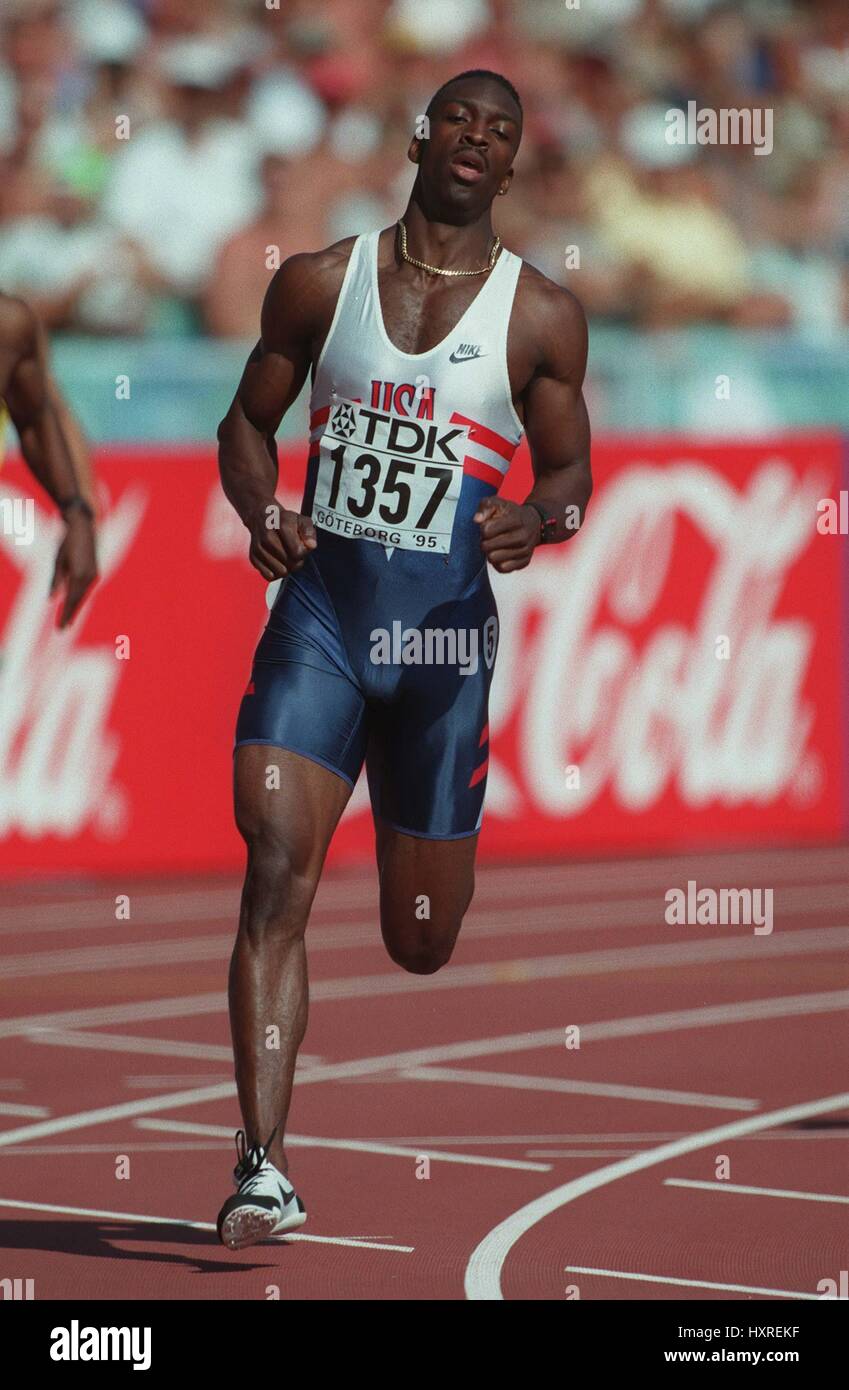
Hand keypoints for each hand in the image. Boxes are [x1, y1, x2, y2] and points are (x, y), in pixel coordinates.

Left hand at [50, 511, 97, 628]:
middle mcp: (89, 578)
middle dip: (69, 615)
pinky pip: (85, 589)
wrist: (86, 526)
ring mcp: (94, 575)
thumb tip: (51, 599)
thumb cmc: (68, 542)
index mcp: (78, 575)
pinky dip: (79, 598)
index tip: (60, 628)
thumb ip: (55, 581)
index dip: (64, 615)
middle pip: (77, 601)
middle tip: (61, 629)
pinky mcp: (95, 572)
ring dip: (74, 608)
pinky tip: (74, 604)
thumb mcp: (58, 561)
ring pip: (82, 596)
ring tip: (67, 620)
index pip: (70, 600)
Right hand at [247, 500, 316, 579]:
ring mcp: (259, 548)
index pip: (298, 552)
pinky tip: (278, 562)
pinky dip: (276, 572)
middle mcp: (267, 537)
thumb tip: (311, 546)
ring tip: (286, 556)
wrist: (261, 517)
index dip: (304, 552)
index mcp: (281, 525)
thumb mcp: (301, 520)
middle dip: (297, 561)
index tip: (301, 546)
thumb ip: (309, 532)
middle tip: (294, 551)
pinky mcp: (253, 557)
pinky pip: (269, 576)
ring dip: (287, 568)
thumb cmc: (284, 521)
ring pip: (281, 572)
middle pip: (290, 564)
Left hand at [474, 497, 538, 572]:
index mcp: (516, 519)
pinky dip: (498, 562)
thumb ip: (485, 507)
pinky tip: (501, 553)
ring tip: (495, 545)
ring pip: (493, 559)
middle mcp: (523, 535)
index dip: (483, 528)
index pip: (486, 530)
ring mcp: (525, 550)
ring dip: (490, 552)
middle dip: (484, 541)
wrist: (534, 523)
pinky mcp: (525, 562)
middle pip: (487, 546)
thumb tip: (477, 520)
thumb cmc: (511, 513)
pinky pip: (503, 568)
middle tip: (490, 537)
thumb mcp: (498, 503)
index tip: (488, 526)